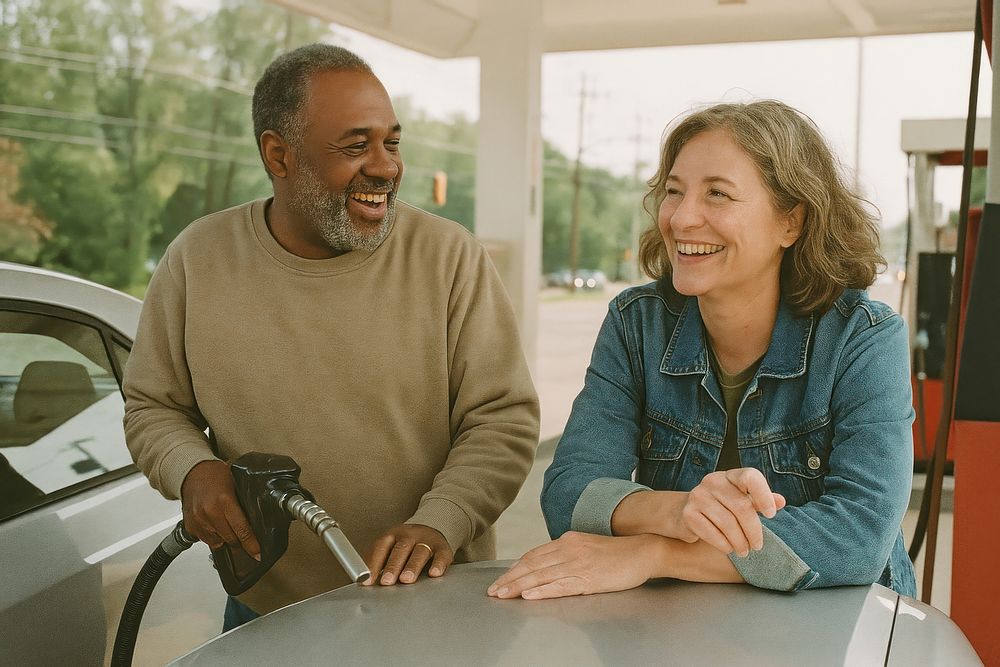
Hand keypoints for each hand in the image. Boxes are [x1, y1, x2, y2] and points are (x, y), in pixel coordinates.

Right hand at [180, 460, 259, 558]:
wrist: (192, 471)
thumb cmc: (215, 475)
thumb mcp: (236, 485)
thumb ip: (243, 503)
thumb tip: (257, 522)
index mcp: (224, 500)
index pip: (241, 529)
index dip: (251, 544)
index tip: (258, 554)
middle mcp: (209, 512)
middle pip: (230, 539)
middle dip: (241, 543)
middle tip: (248, 543)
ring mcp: (198, 520)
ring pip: (218, 542)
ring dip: (226, 540)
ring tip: (230, 530)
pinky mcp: (190, 526)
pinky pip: (206, 540)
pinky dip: (213, 537)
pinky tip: (216, 527)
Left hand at [363, 523, 453, 585]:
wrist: (431, 531)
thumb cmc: (406, 547)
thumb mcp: (390, 549)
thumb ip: (378, 563)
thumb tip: (364, 583)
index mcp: (393, 535)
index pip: (381, 547)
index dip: (373, 564)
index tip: (367, 581)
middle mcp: (410, 535)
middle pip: (401, 549)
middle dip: (393, 566)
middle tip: (386, 581)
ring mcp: (427, 540)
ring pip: (420, 551)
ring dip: (412, 566)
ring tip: (406, 579)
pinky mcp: (443, 548)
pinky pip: (441, 556)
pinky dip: (438, 565)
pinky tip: (434, 574)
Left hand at [487, 532, 658, 599]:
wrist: (644, 550)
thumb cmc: (618, 553)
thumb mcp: (586, 548)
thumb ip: (566, 554)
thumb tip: (546, 566)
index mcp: (567, 540)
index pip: (533, 555)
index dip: (514, 568)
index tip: (501, 579)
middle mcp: (569, 549)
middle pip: (532, 565)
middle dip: (510, 578)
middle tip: (494, 591)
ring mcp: (579, 563)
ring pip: (542, 575)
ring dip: (519, 586)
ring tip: (503, 594)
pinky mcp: (590, 578)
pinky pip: (561, 585)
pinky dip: (543, 591)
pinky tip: (529, 595)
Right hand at [679, 467, 785, 556]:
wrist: (684, 513)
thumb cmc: (720, 507)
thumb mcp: (740, 500)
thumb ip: (759, 500)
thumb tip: (781, 501)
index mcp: (730, 476)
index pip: (750, 477)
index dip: (764, 495)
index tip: (771, 515)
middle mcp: (712, 481)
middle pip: (741, 506)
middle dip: (753, 531)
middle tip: (757, 546)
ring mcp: (698, 496)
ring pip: (727, 522)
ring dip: (740, 542)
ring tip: (744, 551)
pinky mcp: (688, 513)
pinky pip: (712, 533)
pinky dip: (724, 545)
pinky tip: (728, 549)